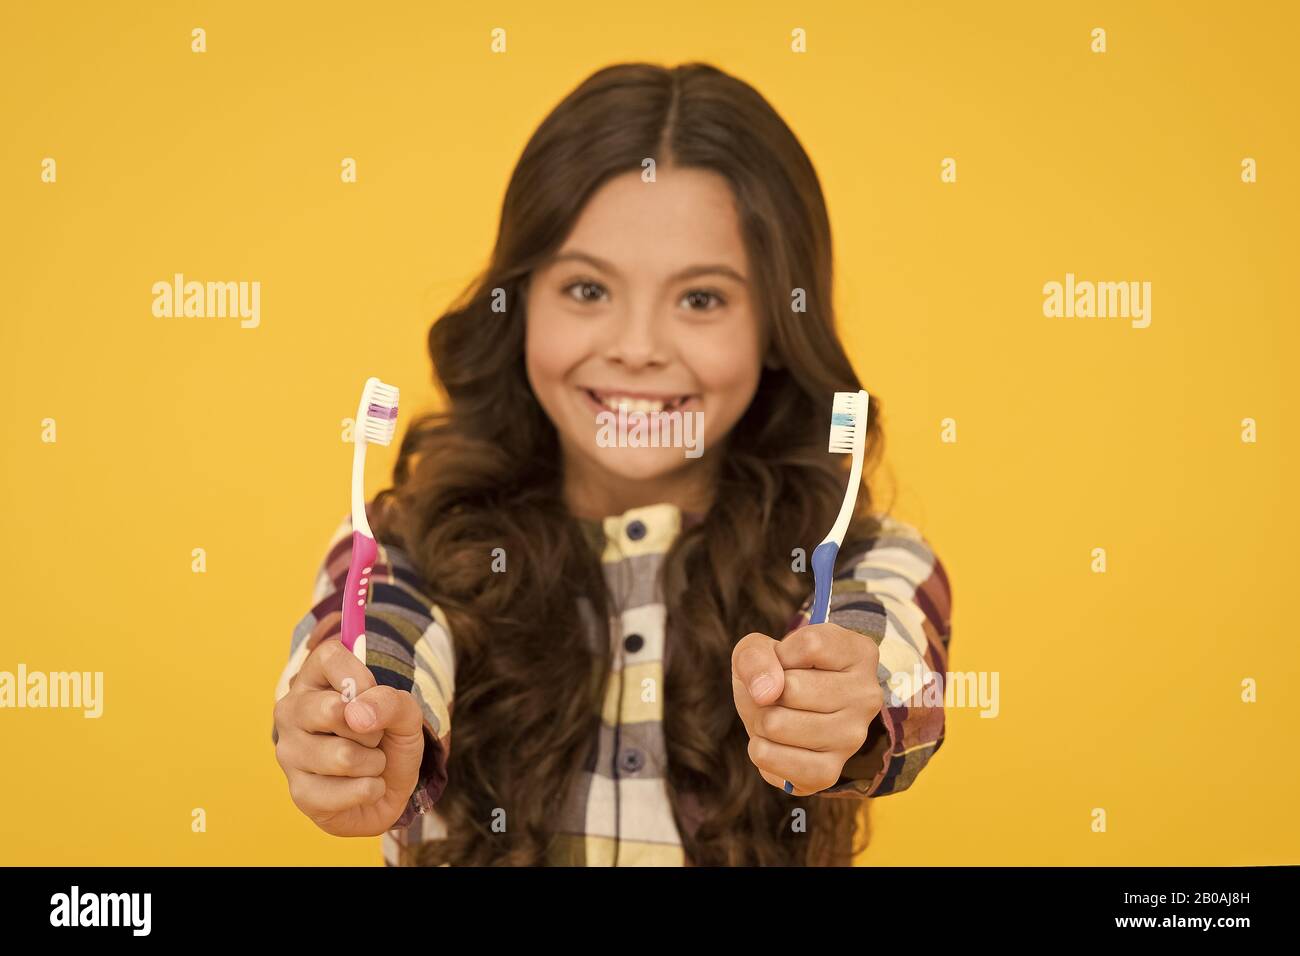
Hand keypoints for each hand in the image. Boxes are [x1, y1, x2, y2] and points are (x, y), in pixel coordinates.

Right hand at [273, 639, 425, 835]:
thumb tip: (357, 714)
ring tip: (367, 764)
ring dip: (373, 763)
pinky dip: (370, 790)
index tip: (372, 695)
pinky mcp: (298, 793)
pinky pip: (348, 791)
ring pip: (343, 756)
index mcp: (313, 680)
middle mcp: (291, 712)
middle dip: (371, 729)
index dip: (362, 678)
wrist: (387, 791)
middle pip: (331, 709)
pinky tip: (362, 788)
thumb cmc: (389, 742)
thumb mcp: (405, 714)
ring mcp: (289, 753)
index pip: (329, 656)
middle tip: (371, 737)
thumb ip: (390, 701)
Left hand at [731, 622, 883, 795]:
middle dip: (767, 691)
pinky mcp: (830, 772)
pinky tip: (776, 743)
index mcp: (860, 654)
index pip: (811, 645)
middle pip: (791, 688)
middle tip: (780, 695)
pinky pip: (770, 758)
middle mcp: (866, 696)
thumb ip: (756, 655)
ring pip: (776, 724)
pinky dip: (759, 748)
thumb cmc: (777, 672)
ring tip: (779, 716)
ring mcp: (852, 737)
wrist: (786, 715)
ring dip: (761, 720)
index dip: (781, 653)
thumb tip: (766, 693)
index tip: (788, 660)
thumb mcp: (760, 648)